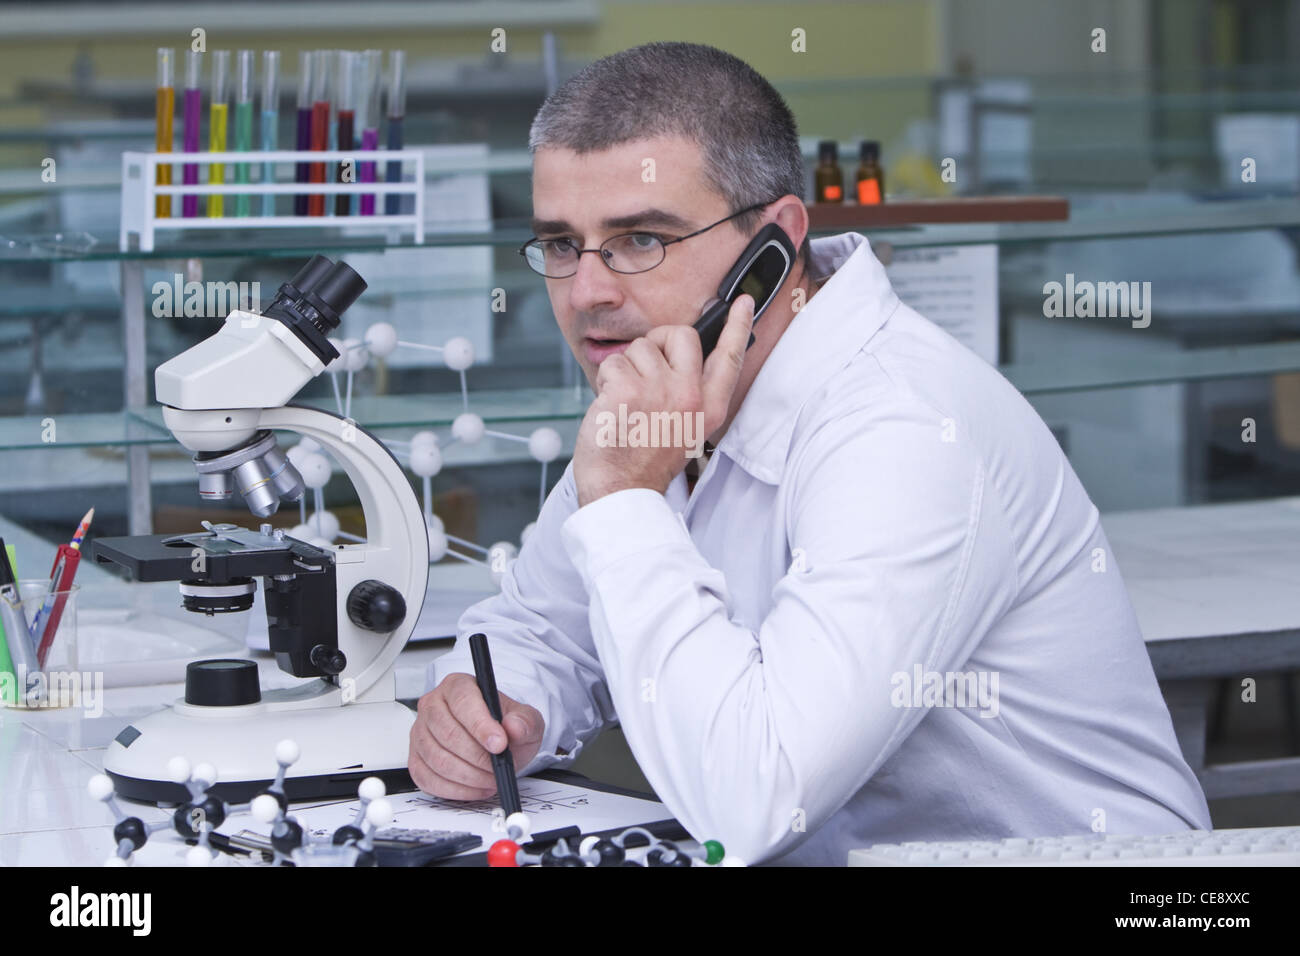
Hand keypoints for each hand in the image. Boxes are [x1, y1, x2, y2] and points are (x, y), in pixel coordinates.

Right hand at [408, 672, 544, 799]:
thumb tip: (514, 726)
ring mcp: (420, 732)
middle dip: (477, 757)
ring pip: (437, 759)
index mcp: (458, 686)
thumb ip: (524, 721)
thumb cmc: (505, 726)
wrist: (497, 743)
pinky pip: (428, 779)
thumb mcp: (526, 720)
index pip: (463, 701)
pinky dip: (455, 790)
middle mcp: (433, 705)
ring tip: (490, 778)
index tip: (500, 745)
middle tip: (497, 767)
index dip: (481, 726)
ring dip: (468, 776)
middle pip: (447, 733)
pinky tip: (475, 787)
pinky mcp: (415, 759)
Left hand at [572, 294, 754, 506]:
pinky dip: (606, 381)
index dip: (736, 325)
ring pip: (640, 348)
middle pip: (681, 335)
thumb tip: (678, 352)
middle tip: (647, 370)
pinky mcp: (628, 391)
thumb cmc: (646, 458)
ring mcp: (660, 392)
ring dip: (626, 369)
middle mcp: (691, 397)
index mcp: (710, 406)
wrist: (623, 490)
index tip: (742, 301)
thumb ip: (690, 391)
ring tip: (627, 402)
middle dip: (659, 342)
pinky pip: (615, 363)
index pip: (729, 357)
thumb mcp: (686, 427)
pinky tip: (612, 407)